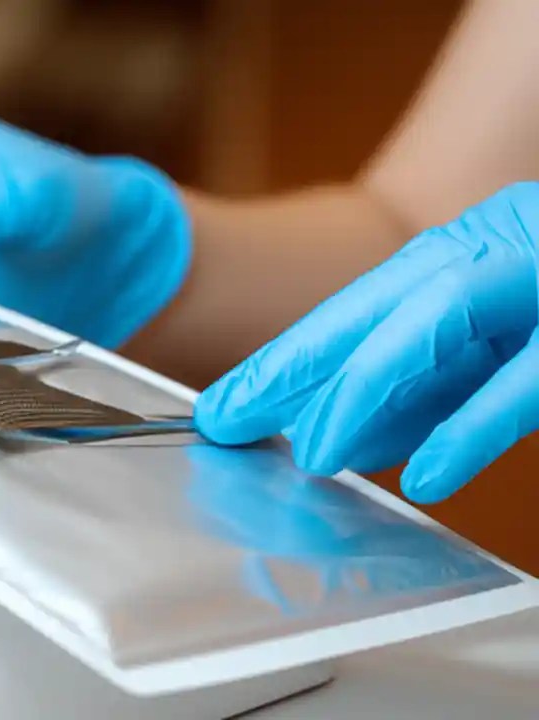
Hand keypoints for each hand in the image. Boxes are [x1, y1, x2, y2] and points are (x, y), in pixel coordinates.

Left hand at [195, 182, 538, 503]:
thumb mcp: (502, 331)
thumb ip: (428, 380)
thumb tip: (345, 439)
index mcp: (470, 248)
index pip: (356, 309)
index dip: (284, 361)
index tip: (223, 409)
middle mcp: (497, 250)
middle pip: (376, 308)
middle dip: (293, 370)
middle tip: (228, 424)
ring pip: (438, 324)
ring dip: (365, 391)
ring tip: (314, 452)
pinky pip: (526, 381)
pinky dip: (471, 427)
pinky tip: (427, 475)